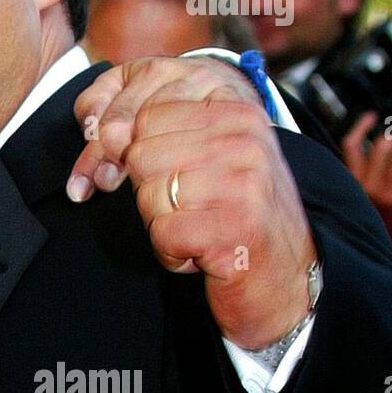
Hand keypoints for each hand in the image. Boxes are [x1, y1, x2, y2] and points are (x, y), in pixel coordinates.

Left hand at [70, 56, 316, 348]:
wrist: (287, 280)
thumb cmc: (236, 216)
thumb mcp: (206, 159)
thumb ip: (158, 136)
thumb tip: (104, 134)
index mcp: (237, 112)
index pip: (145, 116)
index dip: (141, 156)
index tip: (174, 181)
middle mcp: (245, 141)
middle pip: (140, 155)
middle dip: (151, 193)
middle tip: (192, 212)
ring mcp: (245, 184)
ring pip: (147, 195)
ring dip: (163, 224)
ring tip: (202, 231)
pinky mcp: (236, 229)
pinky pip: (163, 233)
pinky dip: (172, 253)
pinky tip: (204, 255)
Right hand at [340, 112, 391, 250]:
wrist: (377, 245)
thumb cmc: (365, 214)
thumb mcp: (349, 191)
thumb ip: (353, 169)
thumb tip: (361, 142)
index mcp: (350, 179)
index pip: (352, 144)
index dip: (362, 126)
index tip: (372, 117)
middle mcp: (367, 184)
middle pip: (382, 146)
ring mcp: (388, 192)